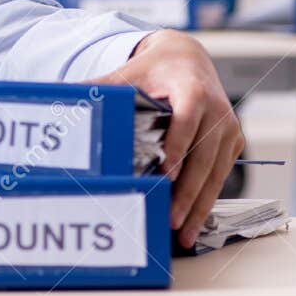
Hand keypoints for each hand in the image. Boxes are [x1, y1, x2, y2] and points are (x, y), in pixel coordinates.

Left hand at [90, 31, 243, 247]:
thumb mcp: (129, 75)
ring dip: (200, 205)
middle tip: (170, 219)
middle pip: (203, 156)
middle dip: (188, 192)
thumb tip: (61, 94)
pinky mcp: (233, 142)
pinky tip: (193, 221)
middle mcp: (217, 110)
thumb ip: (99, 87)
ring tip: (183, 234)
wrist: (189, 61)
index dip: (178, 148)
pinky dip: (207, 199)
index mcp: (192, 90)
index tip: (166, 176)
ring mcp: (228, 128)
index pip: (186, 121)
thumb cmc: (156, 71)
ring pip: (216, 172)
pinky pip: (220, 174)